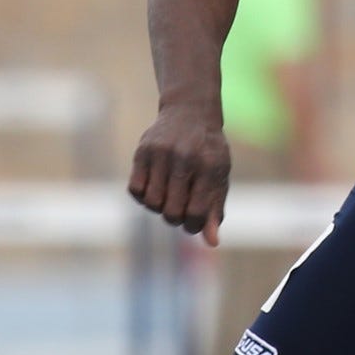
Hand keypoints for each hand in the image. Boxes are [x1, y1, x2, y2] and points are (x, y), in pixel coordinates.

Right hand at [127, 103, 230, 245]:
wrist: (190, 111)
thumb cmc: (208, 151)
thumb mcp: (219, 176)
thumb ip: (215, 209)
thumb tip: (211, 243)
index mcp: (209, 166)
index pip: (197, 212)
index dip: (194, 226)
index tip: (194, 221)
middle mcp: (185, 158)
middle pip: (171, 212)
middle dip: (176, 218)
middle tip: (180, 209)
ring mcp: (162, 153)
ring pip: (152, 203)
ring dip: (159, 208)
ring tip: (169, 197)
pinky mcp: (143, 150)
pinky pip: (135, 190)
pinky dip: (143, 196)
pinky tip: (155, 188)